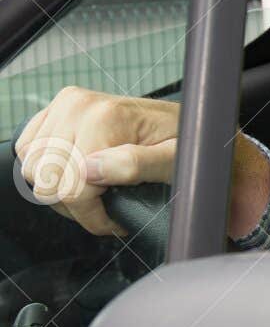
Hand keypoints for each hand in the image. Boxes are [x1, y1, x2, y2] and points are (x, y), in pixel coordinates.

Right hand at [15, 87, 179, 237]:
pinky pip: (27, 150)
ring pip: (32, 170)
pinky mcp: (58, 109)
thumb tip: (89, 170)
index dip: (93, 216)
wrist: (184, 119)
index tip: (116, 221)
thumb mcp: (174, 161)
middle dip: (76, 204)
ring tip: (95, 189)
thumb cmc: (184, 142)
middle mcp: (79, 106)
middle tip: (106, 204)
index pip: (71, 189)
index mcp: (106, 118)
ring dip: (59, 188)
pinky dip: (46, 168)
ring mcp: (66, 105)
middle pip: (46, 183)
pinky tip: (77, 171)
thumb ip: (135, 165)